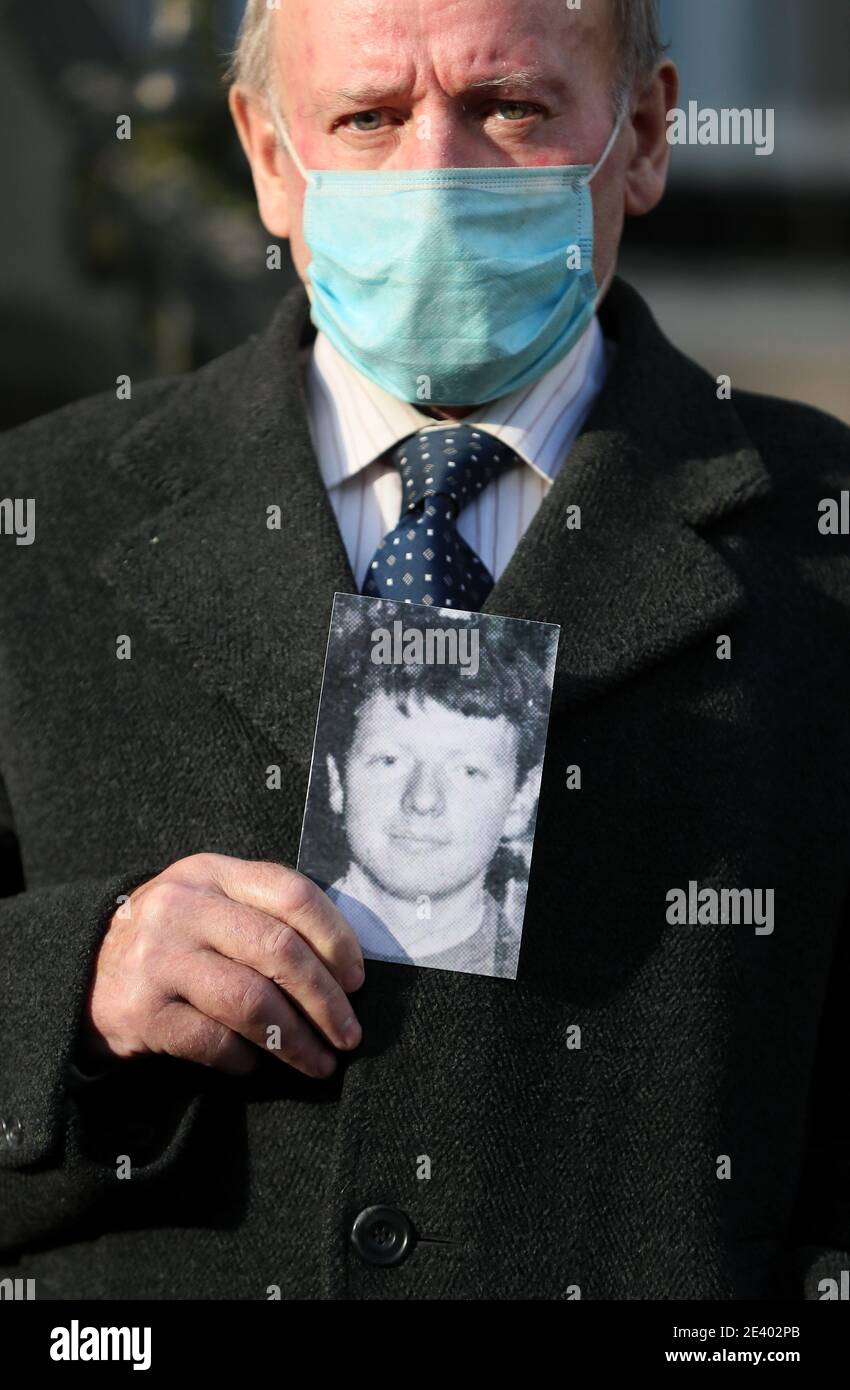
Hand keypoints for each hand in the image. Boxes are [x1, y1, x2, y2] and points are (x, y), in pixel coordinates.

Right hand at [82, 854, 363, 1078]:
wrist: (84, 969)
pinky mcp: (142, 1011)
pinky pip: (214, 1041)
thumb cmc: (173, 937)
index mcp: (211, 872)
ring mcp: (158, 958)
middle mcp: (183, 907)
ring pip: (252, 1002)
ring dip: (296, 1041)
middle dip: (326, 1001)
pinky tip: (254, 1063)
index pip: (291, 894)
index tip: (357, 979)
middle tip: (349, 1034)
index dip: (336, 938)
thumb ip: (264, 912)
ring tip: (319, 1063)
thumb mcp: (210, 901)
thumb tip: (344, 966)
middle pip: (279, 951)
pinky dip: (244, 1058)